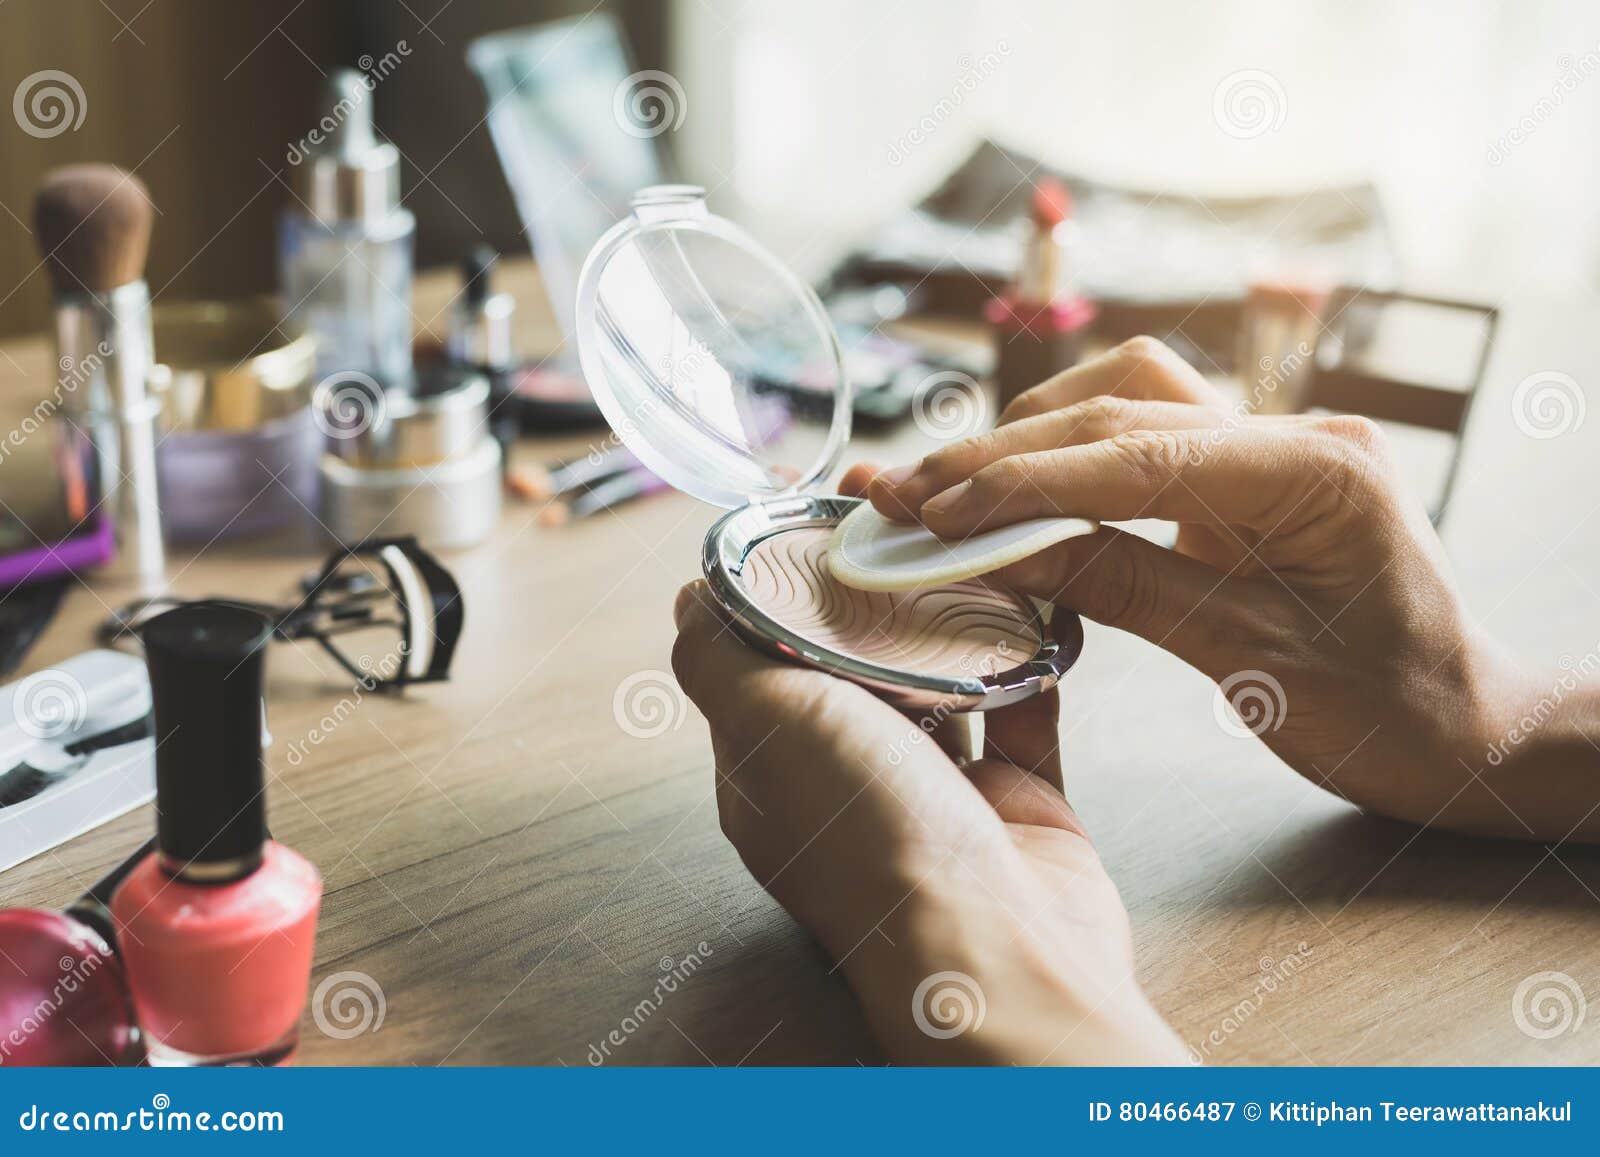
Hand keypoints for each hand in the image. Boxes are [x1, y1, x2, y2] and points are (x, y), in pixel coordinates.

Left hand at [671, 581, 1187, 1063]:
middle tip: (904, 542)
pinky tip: (1032, 618)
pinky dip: (1026, 671)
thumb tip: (687, 598)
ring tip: (969, 564)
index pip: (762, 674)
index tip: (815, 541)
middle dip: (879, 613)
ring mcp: (939, 802)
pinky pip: (1021, 719)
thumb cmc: (871, 837)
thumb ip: (718, 657)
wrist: (999, 943)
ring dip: (956, 637)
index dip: (782, 609)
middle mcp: (851, 791)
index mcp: (774, 779)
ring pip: (944, 693)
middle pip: (859, 677)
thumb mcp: (766, 725)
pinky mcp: (1017, 806)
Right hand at [863, 337, 1596, 841]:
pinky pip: (1146, 433)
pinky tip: (1018, 483)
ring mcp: (1274, 444)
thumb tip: (1004, 551)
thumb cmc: (1386, 713)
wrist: (1461, 730)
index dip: (1020, 482)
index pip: (1134, 455)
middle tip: (903, 496)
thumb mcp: (1249, 662)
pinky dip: (1071, 451)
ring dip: (1031, 434)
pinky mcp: (1249, 471)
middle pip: (1117, 413)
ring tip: (947, 487)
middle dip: (1001, 456)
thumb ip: (1126, 588)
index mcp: (1315, 471)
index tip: (930, 514)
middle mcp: (1296, 434)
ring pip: (1126, 397)